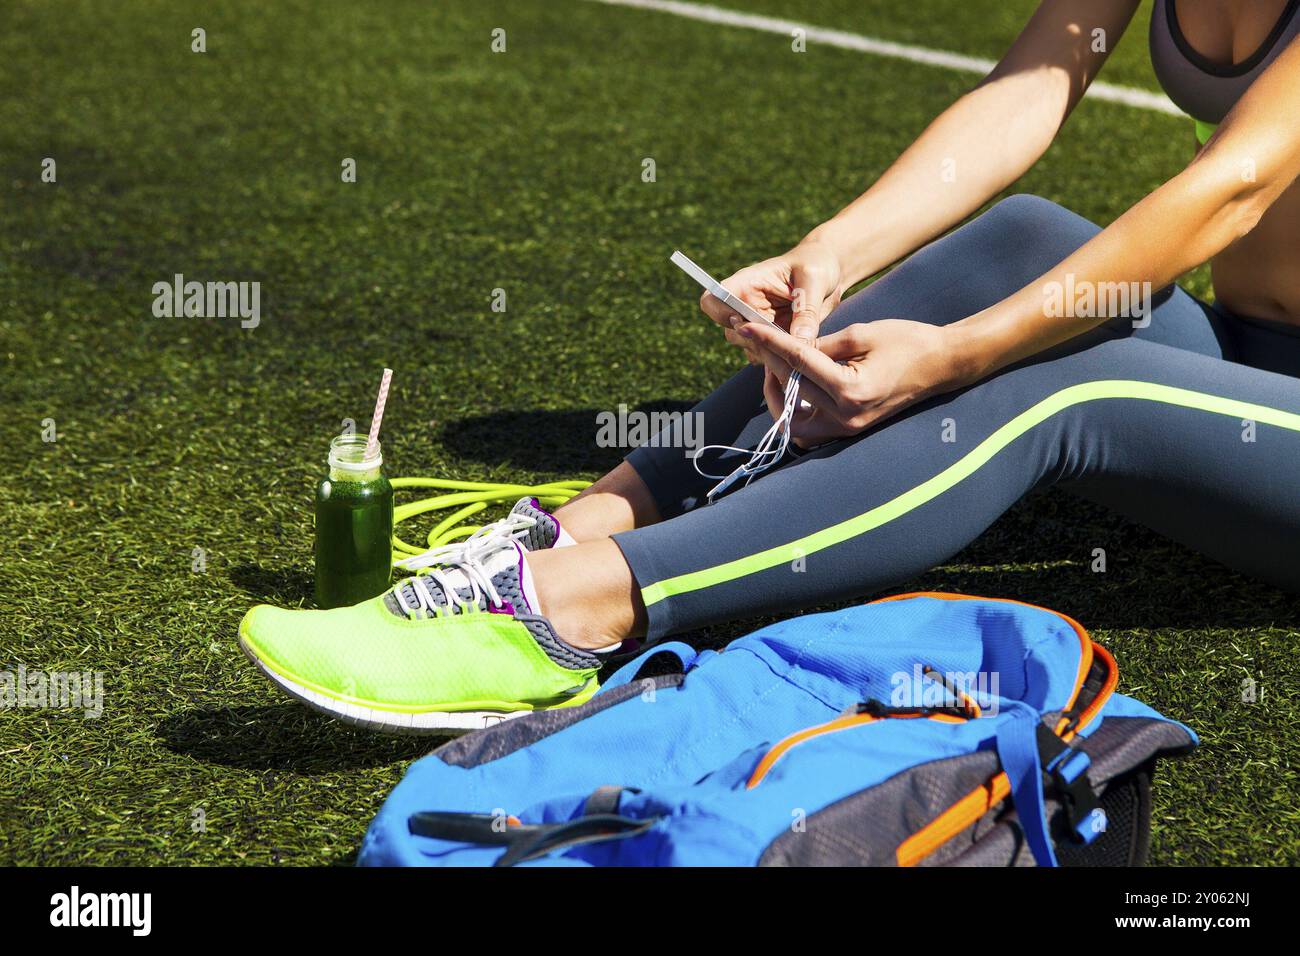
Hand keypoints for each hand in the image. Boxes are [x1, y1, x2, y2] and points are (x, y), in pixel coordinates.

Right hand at [698, 239, 843, 363]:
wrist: (830, 271)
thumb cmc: (816, 263)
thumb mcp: (814, 280)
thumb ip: (806, 310)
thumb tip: (799, 341)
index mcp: (747, 284)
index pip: (712, 300)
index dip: (721, 315)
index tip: (748, 323)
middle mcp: (747, 305)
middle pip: (732, 333)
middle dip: (756, 341)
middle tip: (786, 341)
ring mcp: (759, 324)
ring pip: (750, 348)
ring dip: (771, 353)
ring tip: (798, 347)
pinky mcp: (773, 337)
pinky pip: (768, 356)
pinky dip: (782, 359)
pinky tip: (801, 353)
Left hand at [742, 319, 964, 446]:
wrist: (940, 366)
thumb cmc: (907, 342)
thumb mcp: (861, 333)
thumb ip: (821, 344)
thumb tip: (787, 347)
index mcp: (851, 389)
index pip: (798, 362)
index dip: (769, 342)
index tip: (746, 327)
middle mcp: (847, 416)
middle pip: (792, 389)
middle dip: (770, 362)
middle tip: (758, 340)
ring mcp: (847, 429)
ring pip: (793, 421)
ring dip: (778, 394)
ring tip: (776, 366)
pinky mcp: (848, 431)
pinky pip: (809, 429)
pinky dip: (794, 409)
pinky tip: (793, 385)